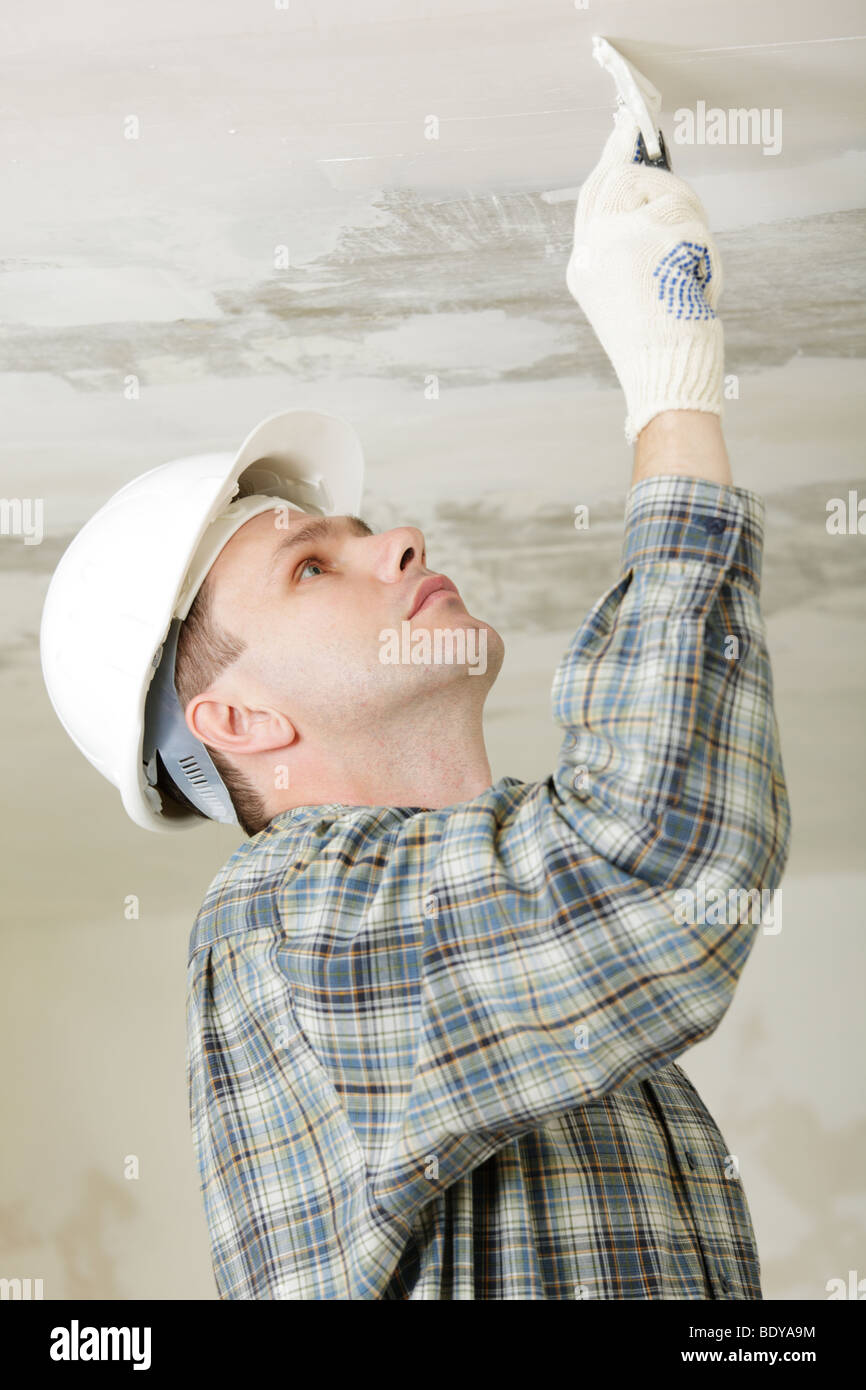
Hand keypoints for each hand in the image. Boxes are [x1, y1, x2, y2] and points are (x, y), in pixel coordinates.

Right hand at [567, 107, 724, 443]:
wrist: (663, 374)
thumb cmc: (658, 347)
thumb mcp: (630, 298)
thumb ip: (631, 249)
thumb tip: (655, 199)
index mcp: (584, 266)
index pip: (592, 197)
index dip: (610, 159)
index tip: (624, 130)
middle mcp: (593, 247)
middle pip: (624, 181)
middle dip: (657, 178)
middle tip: (663, 161)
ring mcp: (618, 237)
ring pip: (664, 193)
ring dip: (691, 223)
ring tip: (693, 272)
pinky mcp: (649, 236)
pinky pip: (687, 215)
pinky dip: (704, 247)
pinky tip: (697, 282)